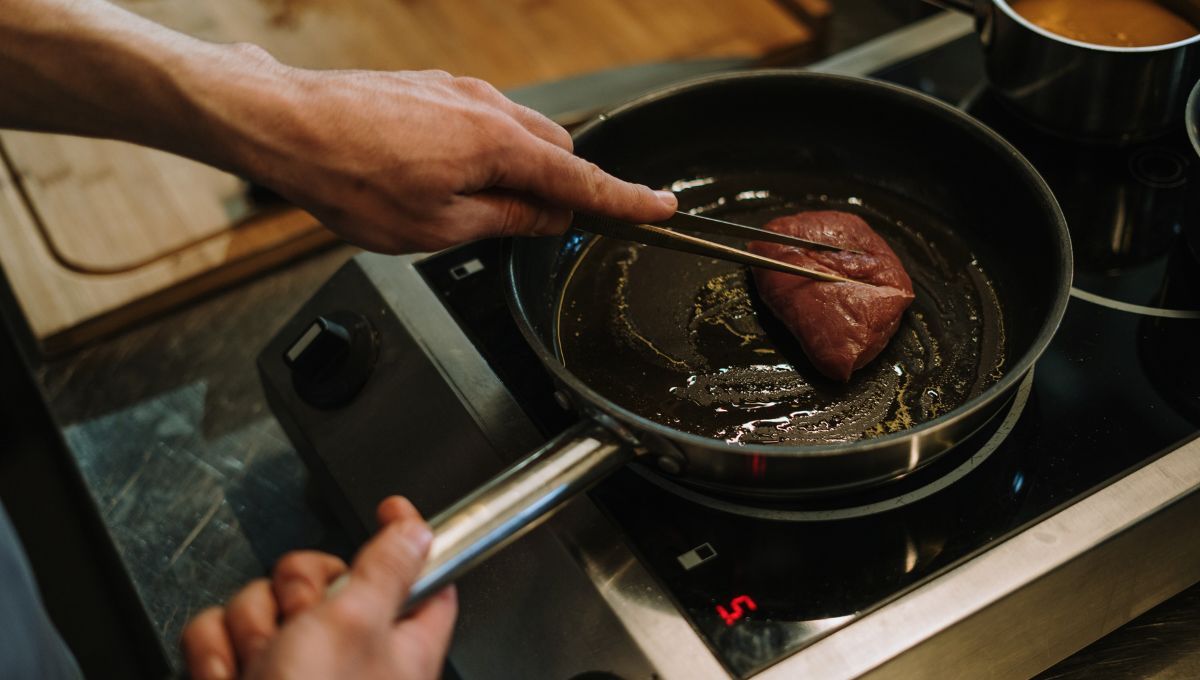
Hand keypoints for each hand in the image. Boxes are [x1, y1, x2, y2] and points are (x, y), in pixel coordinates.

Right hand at [181, 496, 455, 679]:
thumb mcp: (358, 623)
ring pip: (260, 601)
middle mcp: (346, 649)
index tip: (389, 507)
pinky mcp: (241, 677)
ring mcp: (289, 665)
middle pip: (317, 575)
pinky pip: (217, 633)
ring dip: (252, 630)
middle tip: (300, 620)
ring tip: (262, 668)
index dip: (402, 535)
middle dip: (295, 592)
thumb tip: (419, 529)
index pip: (416, 573)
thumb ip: (388, 567)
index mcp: (397, 636)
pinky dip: (217, 656)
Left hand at [208, 56, 677, 252]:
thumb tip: (547, 219)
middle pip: (557, 151)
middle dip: (561, 190)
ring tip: (473, 208)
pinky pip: (484, 120)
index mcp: (498, 145)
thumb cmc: (351, 179)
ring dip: (518, 172)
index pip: (580, 181)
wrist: (285, 124)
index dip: (625, 201)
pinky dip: (488, 152)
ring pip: (520, 134)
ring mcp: (460, 91)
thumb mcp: (436, 227)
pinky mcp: (433, 88)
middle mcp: (488, 106)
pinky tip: (446, 176)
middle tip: (537, 230)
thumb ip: (504, 220)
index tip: (661, 209)